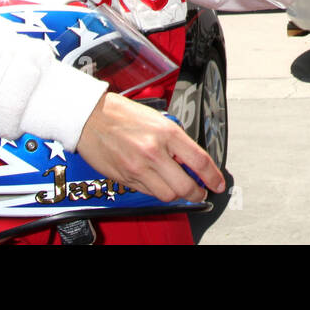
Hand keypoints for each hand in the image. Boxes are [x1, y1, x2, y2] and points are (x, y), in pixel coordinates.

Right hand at [76, 92, 224, 200]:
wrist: (90, 117)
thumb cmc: (122, 114)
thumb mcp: (158, 120)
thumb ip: (175, 141)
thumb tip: (190, 160)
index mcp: (167, 133)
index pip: (199, 161)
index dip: (213, 176)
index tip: (218, 183)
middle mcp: (154, 152)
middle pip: (185, 186)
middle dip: (197, 193)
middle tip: (200, 191)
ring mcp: (138, 167)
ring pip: (168, 195)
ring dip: (176, 195)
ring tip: (178, 187)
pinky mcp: (125, 178)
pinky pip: (148, 193)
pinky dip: (157, 191)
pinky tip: (158, 182)